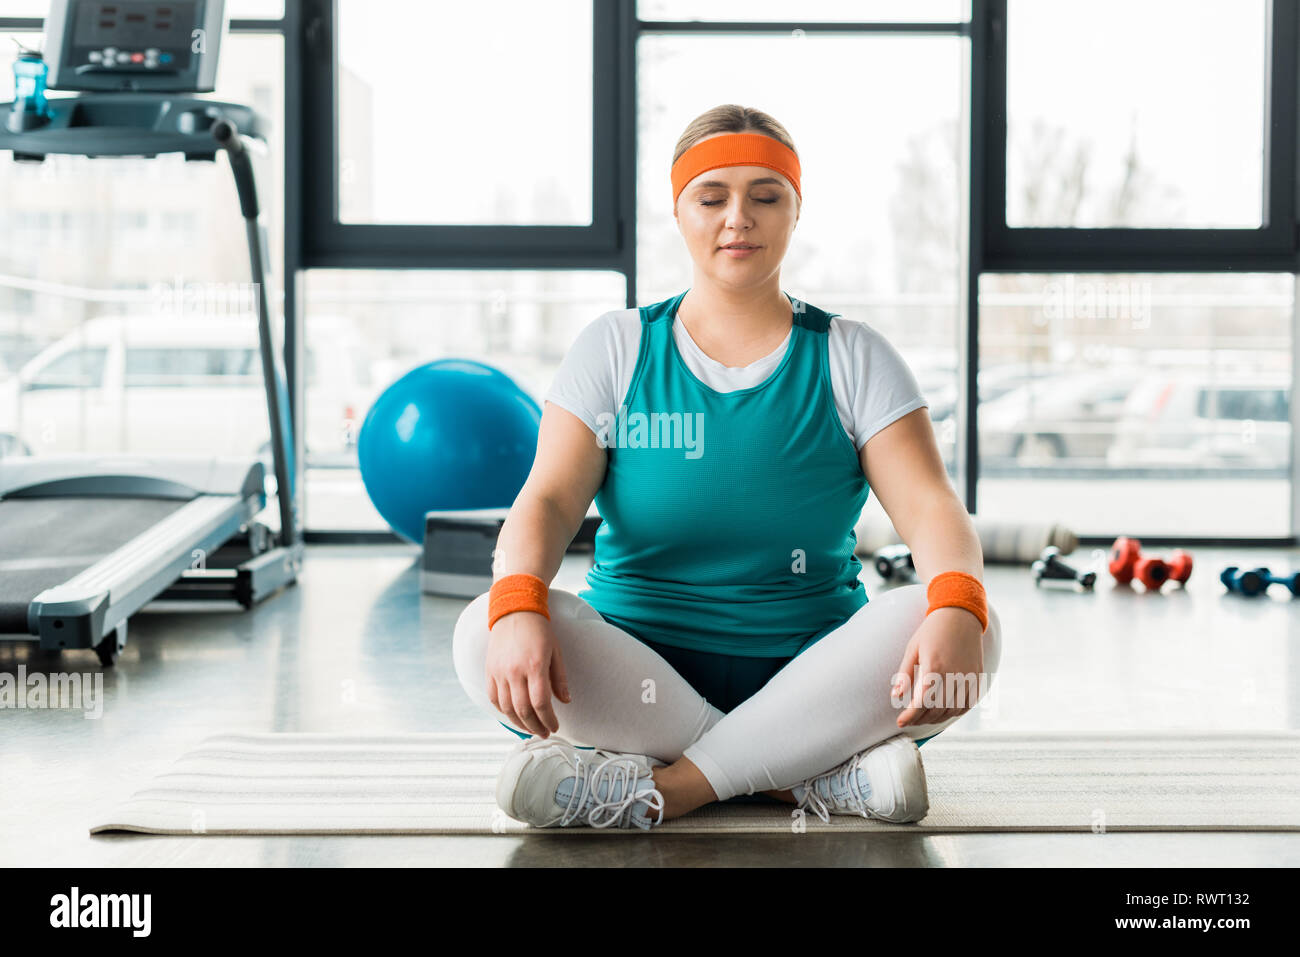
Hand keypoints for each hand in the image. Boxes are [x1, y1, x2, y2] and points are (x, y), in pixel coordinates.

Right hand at [484, 611, 570, 737]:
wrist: (514, 611)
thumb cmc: (539, 630)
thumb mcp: (555, 652)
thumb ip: (559, 679)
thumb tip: (565, 701)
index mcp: (534, 666)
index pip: (541, 703)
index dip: (548, 720)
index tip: (555, 726)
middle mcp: (514, 671)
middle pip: (523, 710)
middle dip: (535, 726)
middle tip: (544, 733)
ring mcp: (499, 672)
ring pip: (507, 708)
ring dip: (519, 723)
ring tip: (531, 729)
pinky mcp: (489, 671)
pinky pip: (494, 698)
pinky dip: (503, 712)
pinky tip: (514, 716)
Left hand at [891, 607, 985, 729]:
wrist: (960, 616)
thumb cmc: (933, 630)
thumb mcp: (913, 648)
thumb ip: (905, 674)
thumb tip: (895, 696)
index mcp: (935, 667)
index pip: (922, 702)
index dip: (910, 716)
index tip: (901, 722)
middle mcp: (954, 675)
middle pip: (937, 709)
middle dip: (921, 719)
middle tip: (909, 720)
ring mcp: (968, 677)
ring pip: (952, 710)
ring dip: (937, 718)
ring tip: (923, 717)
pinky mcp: (977, 677)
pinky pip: (967, 704)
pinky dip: (954, 712)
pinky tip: (943, 712)